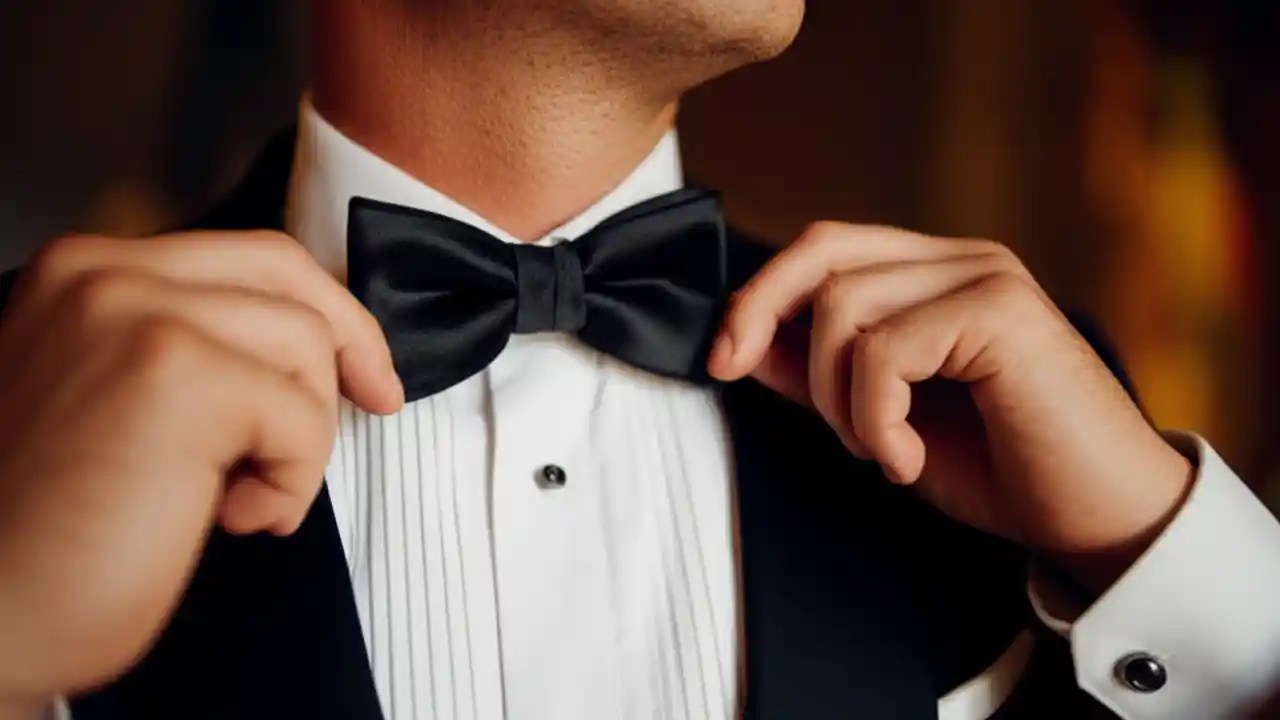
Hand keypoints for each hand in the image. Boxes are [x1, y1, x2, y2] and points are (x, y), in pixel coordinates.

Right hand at [0, 232, 401, 709]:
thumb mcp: (119, 402)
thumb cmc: (52, 531)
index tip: (360, 363)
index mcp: (85, 275)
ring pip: (304, 345)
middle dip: (351, 340)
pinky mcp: (173, 375)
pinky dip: (291, 479)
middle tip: (378, 399)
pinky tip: (231, 516)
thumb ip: (191, 351)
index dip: (322, 308)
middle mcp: (102, 277)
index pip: (247, 257)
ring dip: (300, 436)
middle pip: (285, 272)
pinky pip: (300, 415)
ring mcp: (134, 315)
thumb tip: (306, 348)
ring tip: (240, 495)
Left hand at [710, 222, 1193, 590]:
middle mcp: (962, 261)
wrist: (1099, 518)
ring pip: (845, 307)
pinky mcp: (1002, 311)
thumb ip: (823, 374)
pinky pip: (886, 352)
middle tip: (736, 371)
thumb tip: (747, 345)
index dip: (759, 294)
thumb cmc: (1002, 468)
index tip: (721, 358)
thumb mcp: (885, 420)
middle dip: (760, 313)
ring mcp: (985, 278)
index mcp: (936, 276)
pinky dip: (875, 418)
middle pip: (823, 252)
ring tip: (882, 448)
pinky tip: (907, 460)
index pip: (826, 249)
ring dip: (837, 397)